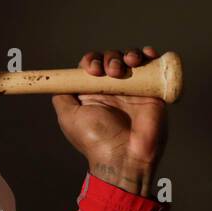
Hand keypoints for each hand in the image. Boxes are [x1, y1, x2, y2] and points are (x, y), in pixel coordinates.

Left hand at [52, 47, 168, 196]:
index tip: (93, 69)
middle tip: (111, 71)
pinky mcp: (152, 91)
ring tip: (128, 64)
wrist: (124, 156)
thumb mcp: (69, 118)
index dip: (92, 60)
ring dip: (129, 54)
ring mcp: (133, 89)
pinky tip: (146, 56)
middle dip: (110, 58)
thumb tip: (58, 82)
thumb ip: (62, 98)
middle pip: (111, 58)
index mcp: (93, 93)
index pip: (91, 65)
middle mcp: (113, 89)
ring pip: (131, 58)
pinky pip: (153, 66)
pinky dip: (150, 55)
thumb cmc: (95, 140)